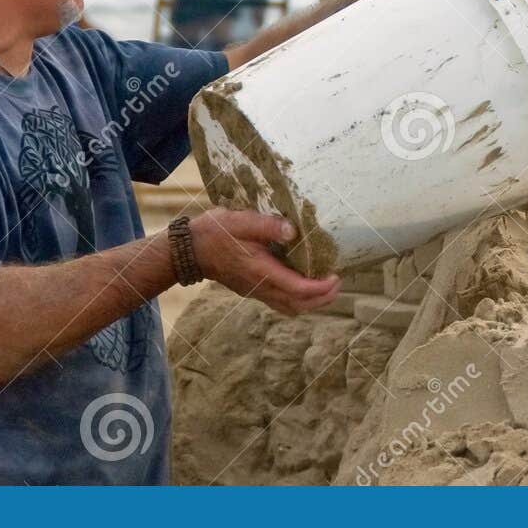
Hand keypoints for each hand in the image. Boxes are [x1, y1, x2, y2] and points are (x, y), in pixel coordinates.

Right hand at [187, 208, 339, 314]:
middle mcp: (260, 287)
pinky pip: (280, 302)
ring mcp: (255, 291)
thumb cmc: (216, 233)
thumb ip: (268, 226)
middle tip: (338, 283)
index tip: (336, 277)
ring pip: (289, 307)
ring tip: (326, 286)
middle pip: (297, 304)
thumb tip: (293, 231)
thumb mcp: (242, 221)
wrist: (189, 250)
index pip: (297, 288)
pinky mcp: (252, 290)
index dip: (319, 287)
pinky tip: (304, 285)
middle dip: (321, 298)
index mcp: (261, 272)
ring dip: (311, 301)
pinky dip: (297, 298)